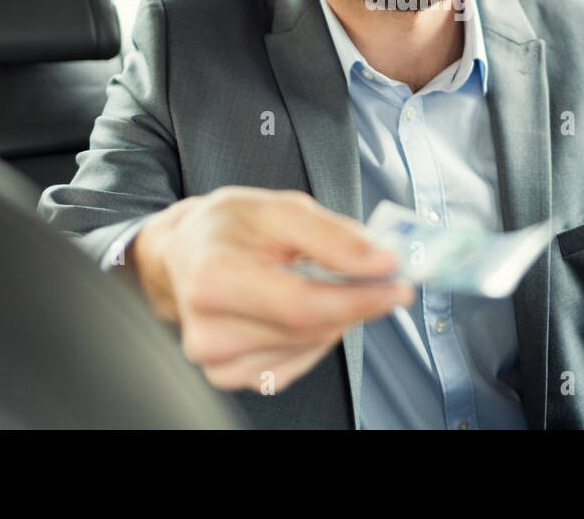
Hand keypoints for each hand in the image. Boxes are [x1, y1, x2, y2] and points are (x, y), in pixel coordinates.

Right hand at [127, 186, 412, 391]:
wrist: (185, 254)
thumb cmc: (228, 227)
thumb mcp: (278, 208)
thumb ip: (332, 235)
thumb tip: (381, 262)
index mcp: (214, 278)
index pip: (301, 305)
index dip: (358, 298)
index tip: (398, 285)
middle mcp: (209, 328)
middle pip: (310, 328)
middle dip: (355, 302)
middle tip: (380, 277)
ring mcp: (216, 359)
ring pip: (309, 347)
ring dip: (334, 317)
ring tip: (322, 281)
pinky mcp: (229, 375)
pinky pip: (295, 363)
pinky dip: (314, 335)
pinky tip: (300, 309)